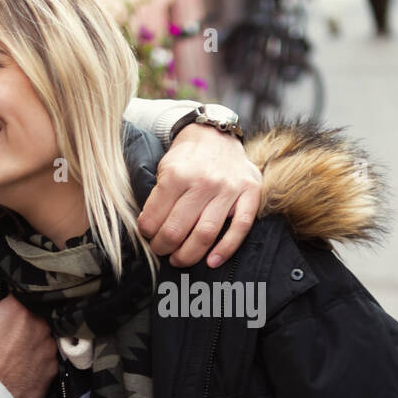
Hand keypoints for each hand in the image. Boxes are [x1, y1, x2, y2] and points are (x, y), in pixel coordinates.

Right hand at [0, 276, 56, 397]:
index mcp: (22, 307)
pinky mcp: (53, 368)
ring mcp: (50, 347)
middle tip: (10, 328)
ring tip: (15, 348)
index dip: (18, 296)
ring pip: (45, 334)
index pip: (26, 291)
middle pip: (38, 313)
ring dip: (34, 337)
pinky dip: (37, 358)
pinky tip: (23, 363)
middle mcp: (42, 324)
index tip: (10, 302)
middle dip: (26, 317)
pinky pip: (47, 356)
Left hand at [137, 123, 261, 268]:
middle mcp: (204, 181)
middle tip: (161, 251)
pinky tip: (212, 262)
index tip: (148, 236)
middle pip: (177, 229)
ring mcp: (229, 188)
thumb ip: (158, 197)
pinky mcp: (250, 193)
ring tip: (179, 260)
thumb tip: (151, 229)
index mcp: (177, 174)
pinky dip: (226, 249)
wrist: (217, 135)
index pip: (155, 217)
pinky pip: (240, 227)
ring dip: (189, 254)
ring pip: (206, 233)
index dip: (147, 232)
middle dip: (163, 247)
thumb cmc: (188, 157)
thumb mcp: (165, 168)